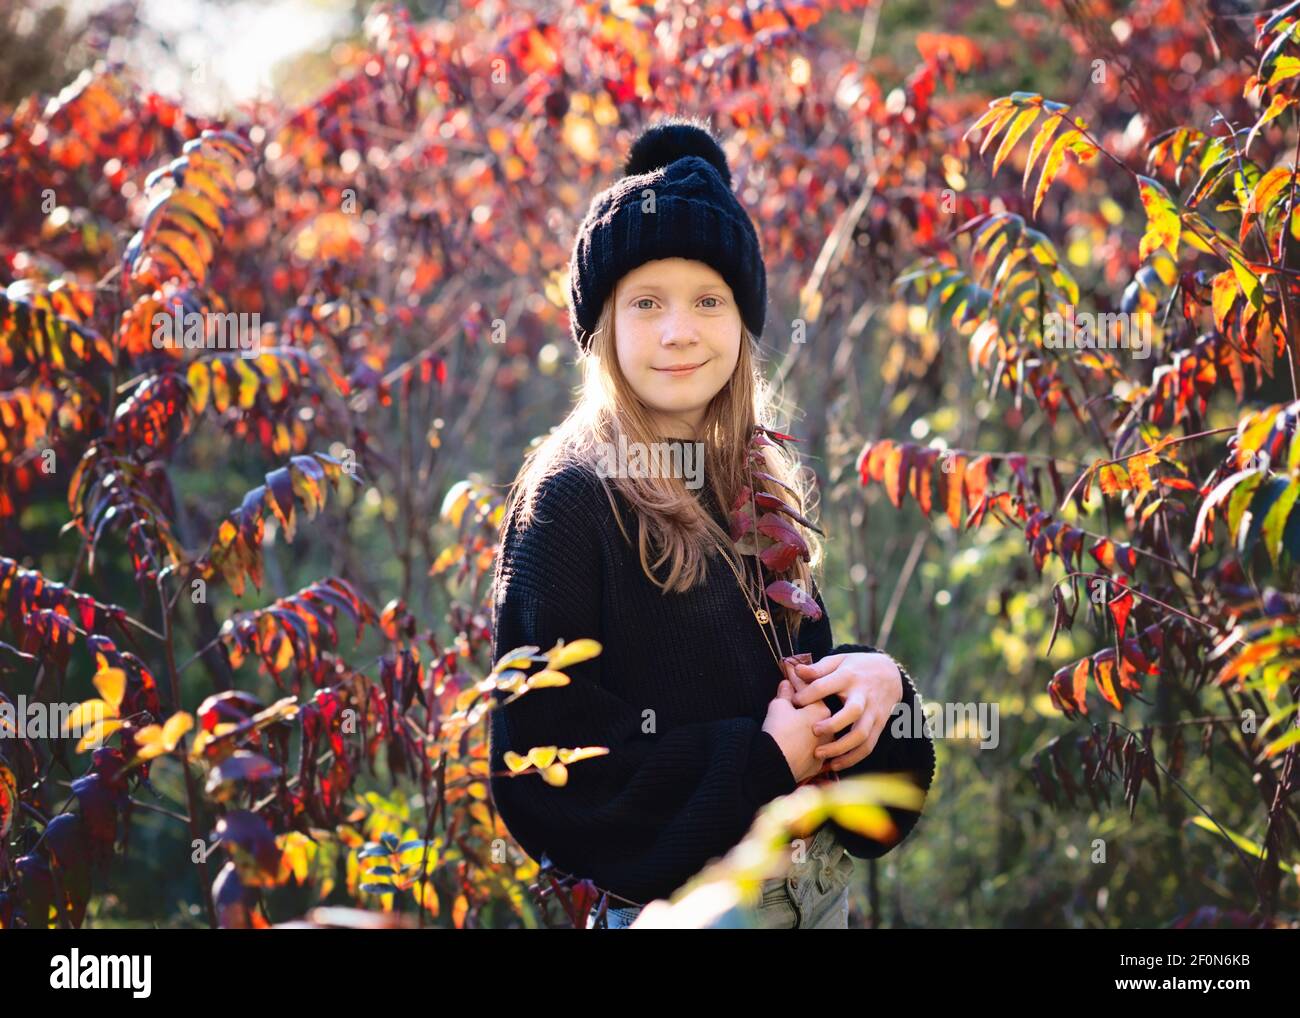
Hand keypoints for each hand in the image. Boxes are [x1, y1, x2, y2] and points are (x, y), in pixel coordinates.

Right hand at [762, 680, 833, 783]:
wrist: (775, 765)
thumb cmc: (779, 731)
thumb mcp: (778, 706)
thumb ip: (785, 694)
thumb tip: (786, 685)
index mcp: (822, 710)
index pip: (809, 691)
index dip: (797, 681)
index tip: (791, 672)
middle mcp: (830, 729)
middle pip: (815, 713)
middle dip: (804, 706)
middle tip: (792, 698)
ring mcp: (825, 749)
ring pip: (817, 733)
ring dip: (807, 727)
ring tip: (793, 722)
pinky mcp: (818, 765)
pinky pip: (812, 750)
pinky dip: (805, 744)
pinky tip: (796, 741)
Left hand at [788, 651, 903, 771]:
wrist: (890, 673)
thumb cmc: (856, 667)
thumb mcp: (838, 661)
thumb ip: (818, 668)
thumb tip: (796, 671)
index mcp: (848, 677)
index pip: (826, 686)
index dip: (808, 695)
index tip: (794, 702)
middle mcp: (863, 696)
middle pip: (852, 712)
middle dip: (832, 724)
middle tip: (813, 731)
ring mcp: (873, 712)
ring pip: (861, 734)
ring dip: (841, 748)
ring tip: (819, 755)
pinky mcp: (879, 726)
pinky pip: (868, 746)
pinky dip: (852, 758)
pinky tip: (835, 765)